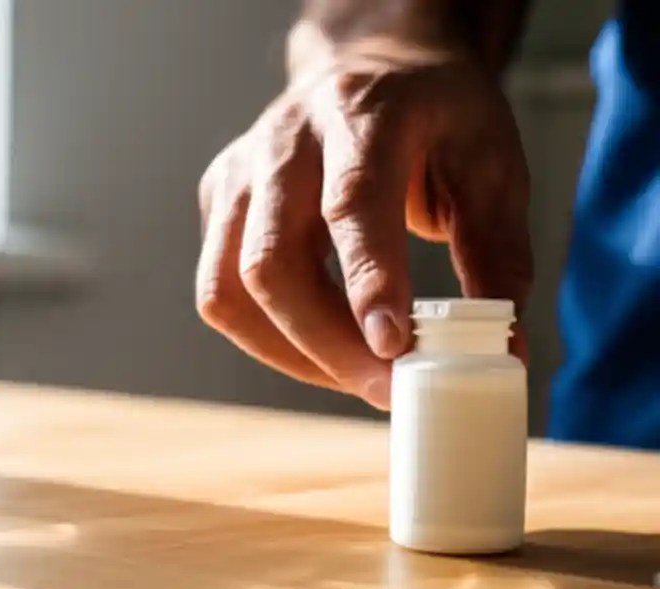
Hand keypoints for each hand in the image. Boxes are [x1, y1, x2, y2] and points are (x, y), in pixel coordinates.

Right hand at [196, 40, 531, 408]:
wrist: (372, 66)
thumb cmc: (435, 118)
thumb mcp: (491, 166)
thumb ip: (497, 254)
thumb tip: (503, 347)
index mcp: (360, 114)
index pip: (350, 202)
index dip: (367, 280)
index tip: (393, 346)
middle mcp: (283, 141)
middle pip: (271, 262)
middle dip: (326, 344)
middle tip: (386, 389)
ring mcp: (237, 173)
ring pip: (228, 289)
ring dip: (290, 353)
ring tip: (355, 378)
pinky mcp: (218, 203)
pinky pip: (222, 293)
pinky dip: (269, 339)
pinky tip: (319, 350)